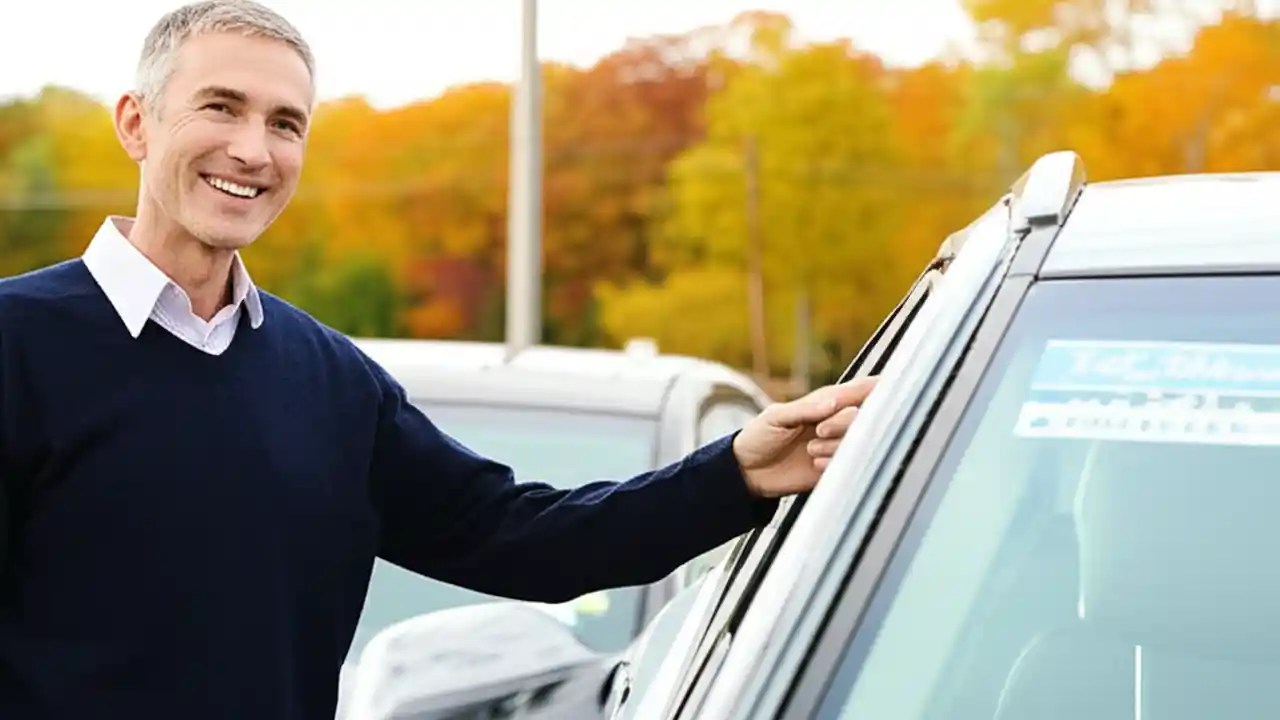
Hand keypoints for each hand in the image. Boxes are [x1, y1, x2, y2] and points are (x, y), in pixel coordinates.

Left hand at [732, 377, 877, 498]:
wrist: (748, 472)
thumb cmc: (759, 436)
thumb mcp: (776, 417)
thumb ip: (804, 409)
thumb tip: (833, 402)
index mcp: (825, 402)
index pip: (861, 390)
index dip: (879, 387)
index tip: (887, 389)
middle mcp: (836, 422)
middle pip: (864, 416)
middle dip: (844, 423)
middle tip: (819, 430)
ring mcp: (836, 445)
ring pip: (859, 442)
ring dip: (836, 446)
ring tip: (810, 450)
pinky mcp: (834, 467)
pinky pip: (848, 464)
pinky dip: (834, 463)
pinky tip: (815, 465)